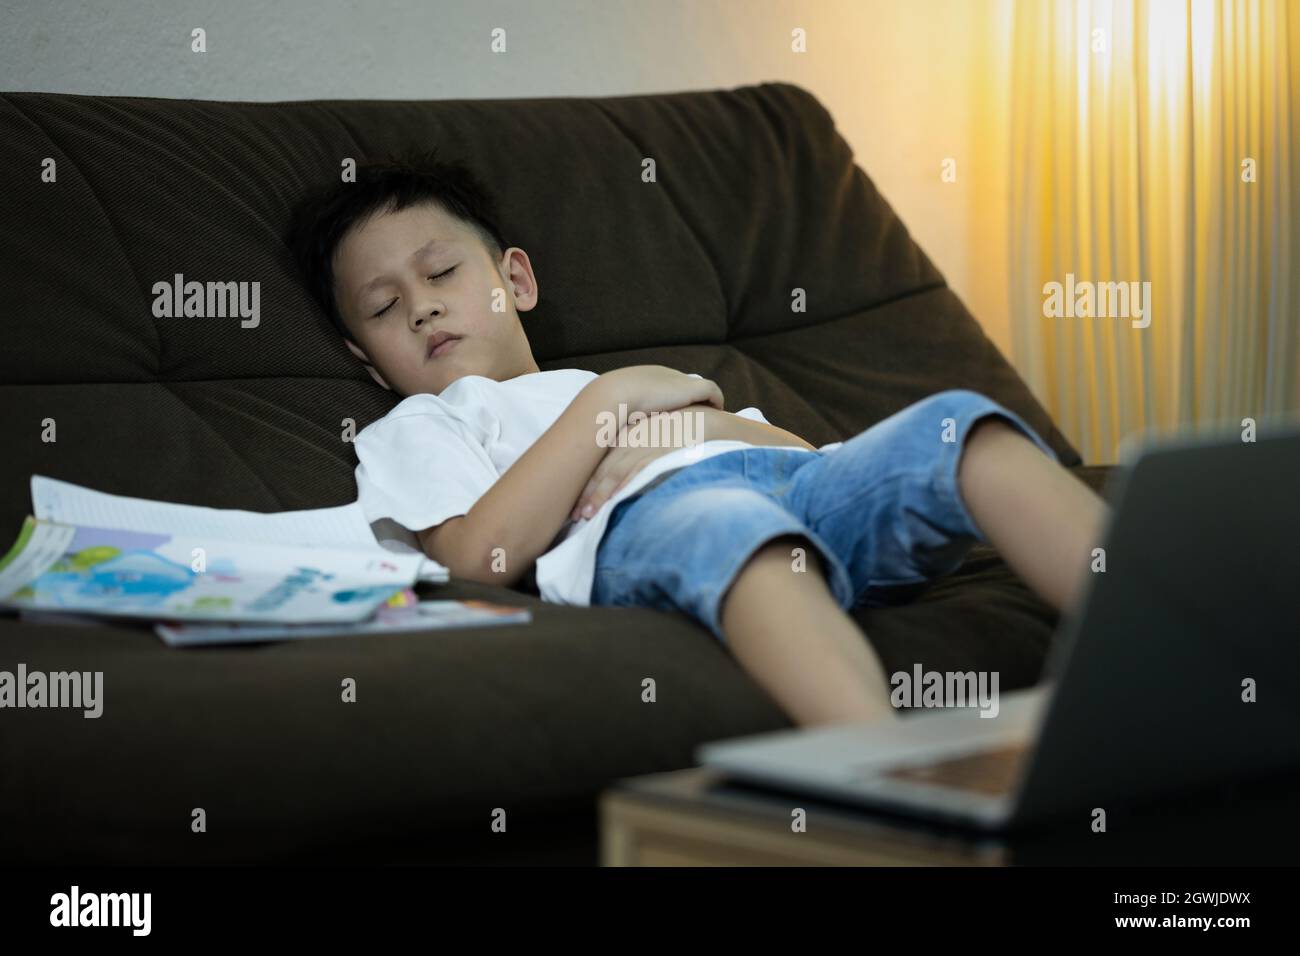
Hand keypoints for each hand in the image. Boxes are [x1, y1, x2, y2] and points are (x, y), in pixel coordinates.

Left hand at [570, 408, 707, 520]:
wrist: (707, 422)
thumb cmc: (679, 433)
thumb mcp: (652, 437)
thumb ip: (635, 453)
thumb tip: (617, 478)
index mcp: (627, 433)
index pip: (598, 459)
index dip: (585, 482)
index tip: (575, 501)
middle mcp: (631, 437)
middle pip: (601, 468)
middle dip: (586, 493)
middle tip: (573, 514)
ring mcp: (644, 444)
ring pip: (614, 473)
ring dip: (599, 496)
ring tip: (587, 516)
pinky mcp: (659, 451)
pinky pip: (636, 472)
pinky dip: (623, 488)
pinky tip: (613, 503)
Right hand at [598, 365, 723, 414]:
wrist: (610, 397)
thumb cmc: (605, 410)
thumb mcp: (609, 414)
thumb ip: (615, 422)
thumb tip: (607, 440)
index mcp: (643, 377)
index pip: (664, 385)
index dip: (672, 400)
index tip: (677, 414)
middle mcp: (663, 374)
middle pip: (683, 384)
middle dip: (691, 399)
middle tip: (699, 416)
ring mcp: (677, 379)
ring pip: (700, 388)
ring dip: (706, 401)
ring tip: (714, 417)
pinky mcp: (690, 387)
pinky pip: (712, 391)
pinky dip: (717, 401)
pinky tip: (720, 415)